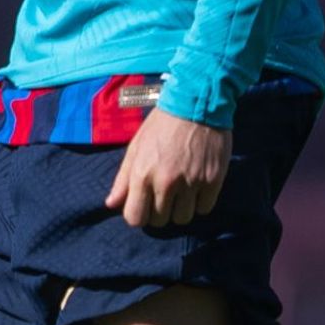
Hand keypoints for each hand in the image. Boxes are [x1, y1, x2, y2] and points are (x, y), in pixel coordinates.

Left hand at [105, 107, 229, 230]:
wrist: (196, 102)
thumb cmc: (162, 124)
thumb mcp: (136, 147)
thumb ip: (123, 179)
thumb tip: (111, 204)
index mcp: (142, 174)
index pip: (135, 218)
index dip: (139, 214)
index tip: (145, 205)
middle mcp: (165, 182)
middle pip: (160, 221)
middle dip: (160, 211)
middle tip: (165, 194)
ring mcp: (191, 183)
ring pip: (183, 218)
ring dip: (182, 208)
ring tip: (183, 190)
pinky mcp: (213, 181)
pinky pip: (204, 209)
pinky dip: (201, 202)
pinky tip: (198, 185)